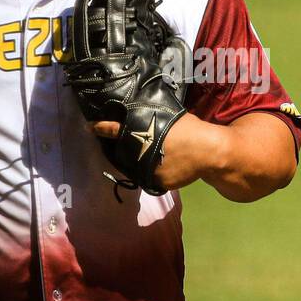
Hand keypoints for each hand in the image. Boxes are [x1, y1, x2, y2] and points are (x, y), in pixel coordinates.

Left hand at [91, 113, 220, 191]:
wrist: (209, 151)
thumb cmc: (191, 130)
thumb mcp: (170, 118)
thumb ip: (152, 121)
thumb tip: (139, 118)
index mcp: (145, 131)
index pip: (116, 129)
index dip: (102, 128)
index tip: (90, 127)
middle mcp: (142, 150)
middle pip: (125, 152)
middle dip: (124, 150)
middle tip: (132, 146)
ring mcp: (149, 168)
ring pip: (137, 167)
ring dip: (140, 163)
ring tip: (153, 157)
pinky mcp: (158, 182)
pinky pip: (151, 178)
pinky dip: (156, 173)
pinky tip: (168, 167)